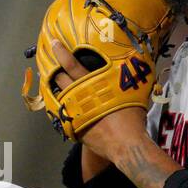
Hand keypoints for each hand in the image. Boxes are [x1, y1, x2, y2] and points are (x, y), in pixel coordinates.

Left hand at [50, 40, 150, 164]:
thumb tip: (136, 61)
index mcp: (90, 85)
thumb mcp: (133, 90)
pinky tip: (59, 104)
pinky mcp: (72, 127)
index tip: (54, 44)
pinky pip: (61, 114)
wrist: (124, 144)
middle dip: (54, 70)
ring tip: (51, 82)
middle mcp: (77, 97)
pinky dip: (58, 107)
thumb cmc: (131, 116)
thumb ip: (128, 75)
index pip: (71, 64)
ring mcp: (72, 113)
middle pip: (59, 79)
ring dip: (53, 88)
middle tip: (51, 63)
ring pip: (56, 96)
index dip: (61, 53)